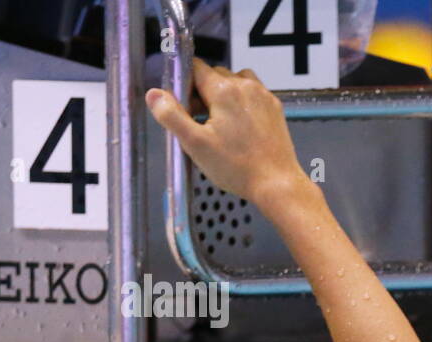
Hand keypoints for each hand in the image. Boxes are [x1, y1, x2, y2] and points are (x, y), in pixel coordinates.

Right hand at [145, 58, 307, 209]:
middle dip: (202, 92)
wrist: (277, 184)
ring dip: (223, 96)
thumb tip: (154, 95)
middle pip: (215, 75)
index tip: (183, 104)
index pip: (196, 67)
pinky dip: (242, 104)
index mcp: (225, 90)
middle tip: (199, 121)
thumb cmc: (239, 167)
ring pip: (235, 82)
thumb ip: (171, 116)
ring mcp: (264, 96)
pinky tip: (239, 128)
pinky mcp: (275, 109)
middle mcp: (246, 87)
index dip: (184, 84)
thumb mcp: (195, 143)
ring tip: (219, 124)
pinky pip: (252, 95)